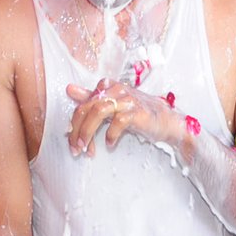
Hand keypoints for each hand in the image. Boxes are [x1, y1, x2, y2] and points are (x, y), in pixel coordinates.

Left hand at [66, 79, 188, 156]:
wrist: (165, 120)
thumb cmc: (138, 112)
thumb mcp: (112, 104)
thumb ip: (91, 98)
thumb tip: (70, 89)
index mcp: (108, 86)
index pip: (83, 103)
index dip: (74, 123)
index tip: (71, 139)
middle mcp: (116, 89)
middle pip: (87, 107)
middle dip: (77, 130)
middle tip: (75, 148)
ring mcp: (127, 99)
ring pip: (99, 112)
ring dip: (88, 132)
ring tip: (87, 149)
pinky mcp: (137, 111)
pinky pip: (118, 121)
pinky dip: (111, 135)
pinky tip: (110, 144)